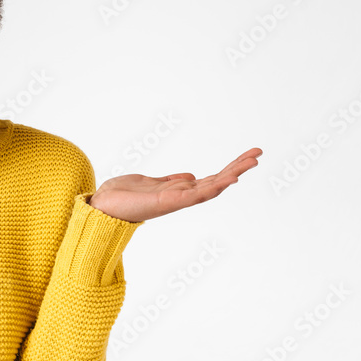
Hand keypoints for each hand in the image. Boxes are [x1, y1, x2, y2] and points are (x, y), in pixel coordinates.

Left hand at [87, 147, 262, 222]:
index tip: (247, 156)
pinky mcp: (167, 202)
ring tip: (252, 162)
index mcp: (178, 190)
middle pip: (216, 181)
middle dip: (238, 167)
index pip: (210, 178)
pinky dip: (213, 188)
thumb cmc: (121, 196)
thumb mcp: (149, 182)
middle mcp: (181, 197)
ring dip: (232, 174)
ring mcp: (176, 201)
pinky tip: (229, 179)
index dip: (229, 168)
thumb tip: (189, 177)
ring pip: (211, 187)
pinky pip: (195, 195)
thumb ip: (170, 181)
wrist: (101, 206)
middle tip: (258, 153)